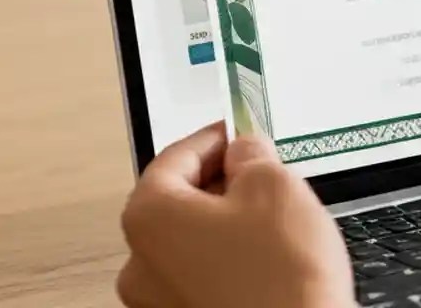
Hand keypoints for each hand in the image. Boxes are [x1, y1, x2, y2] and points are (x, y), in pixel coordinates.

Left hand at [117, 123, 354, 307]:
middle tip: (264, 174)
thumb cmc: (281, 275)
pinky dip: (228, 262)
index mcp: (149, 216)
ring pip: (191, 243)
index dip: (214, 138)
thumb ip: (251, 155)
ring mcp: (157, 303)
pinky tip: (267, 262)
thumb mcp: (275, 186)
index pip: (175, 157)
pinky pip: (202, 279)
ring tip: (274, 223)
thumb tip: (244, 151)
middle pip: (178, 202)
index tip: (237, 131)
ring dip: (225, 225)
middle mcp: (139, 264)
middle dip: (221, 183)